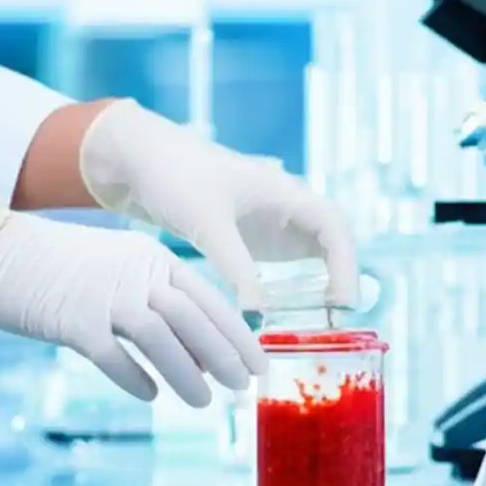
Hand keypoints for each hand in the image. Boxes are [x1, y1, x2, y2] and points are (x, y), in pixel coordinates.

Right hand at [0, 201, 265, 406]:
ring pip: (162, 339)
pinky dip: (135, 379)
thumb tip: (194, 348)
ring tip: (204, 403)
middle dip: (225, 356)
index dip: (237, 333)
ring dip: (187, 375)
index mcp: (150, 258)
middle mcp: (134, 274)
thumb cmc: (58, 266)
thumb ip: (152, 296)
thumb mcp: (115, 265)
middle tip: (244, 387)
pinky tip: (149, 396)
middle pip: (194, 318)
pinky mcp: (74, 321)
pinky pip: (114, 357)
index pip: (208, 298)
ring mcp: (104, 296)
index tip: (258, 361)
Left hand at [80, 100, 357, 310]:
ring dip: (321, 284)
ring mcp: (269, 223)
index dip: (345, 263)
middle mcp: (284, 206)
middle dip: (341, 277)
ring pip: (310, 256)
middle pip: (330, 242)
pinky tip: (284, 315)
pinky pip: (281, 266)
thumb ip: (236, 268)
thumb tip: (259, 316)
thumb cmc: (177, 177)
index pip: (333, 226)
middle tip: (338, 318)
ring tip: (321, 323)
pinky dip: (290, 289)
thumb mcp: (208, 224)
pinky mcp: (249, 238)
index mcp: (283, 191)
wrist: (140, 162)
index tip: (343, 300)